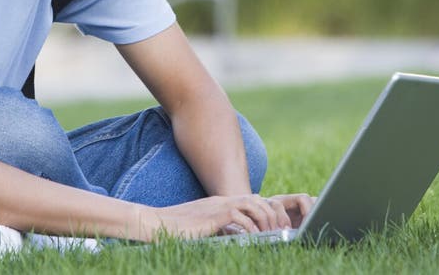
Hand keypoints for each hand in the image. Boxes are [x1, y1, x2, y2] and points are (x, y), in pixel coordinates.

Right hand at [137, 192, 314, 241]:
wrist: (158, 223)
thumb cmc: (178, 228)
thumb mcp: (203, 228)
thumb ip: (218, 228)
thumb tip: (234, 237)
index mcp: (221, 204)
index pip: (251, 201)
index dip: (266, 211)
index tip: (275, 227)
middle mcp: (222, 201)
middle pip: (257, 199)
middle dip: (272, 215)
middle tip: (281, 230)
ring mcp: (218, 206)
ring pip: (253, 205)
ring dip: (266, 220)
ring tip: (272, 234)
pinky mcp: (214, 215)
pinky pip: (241, 217)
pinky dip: (251, 228)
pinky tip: (254, 238)